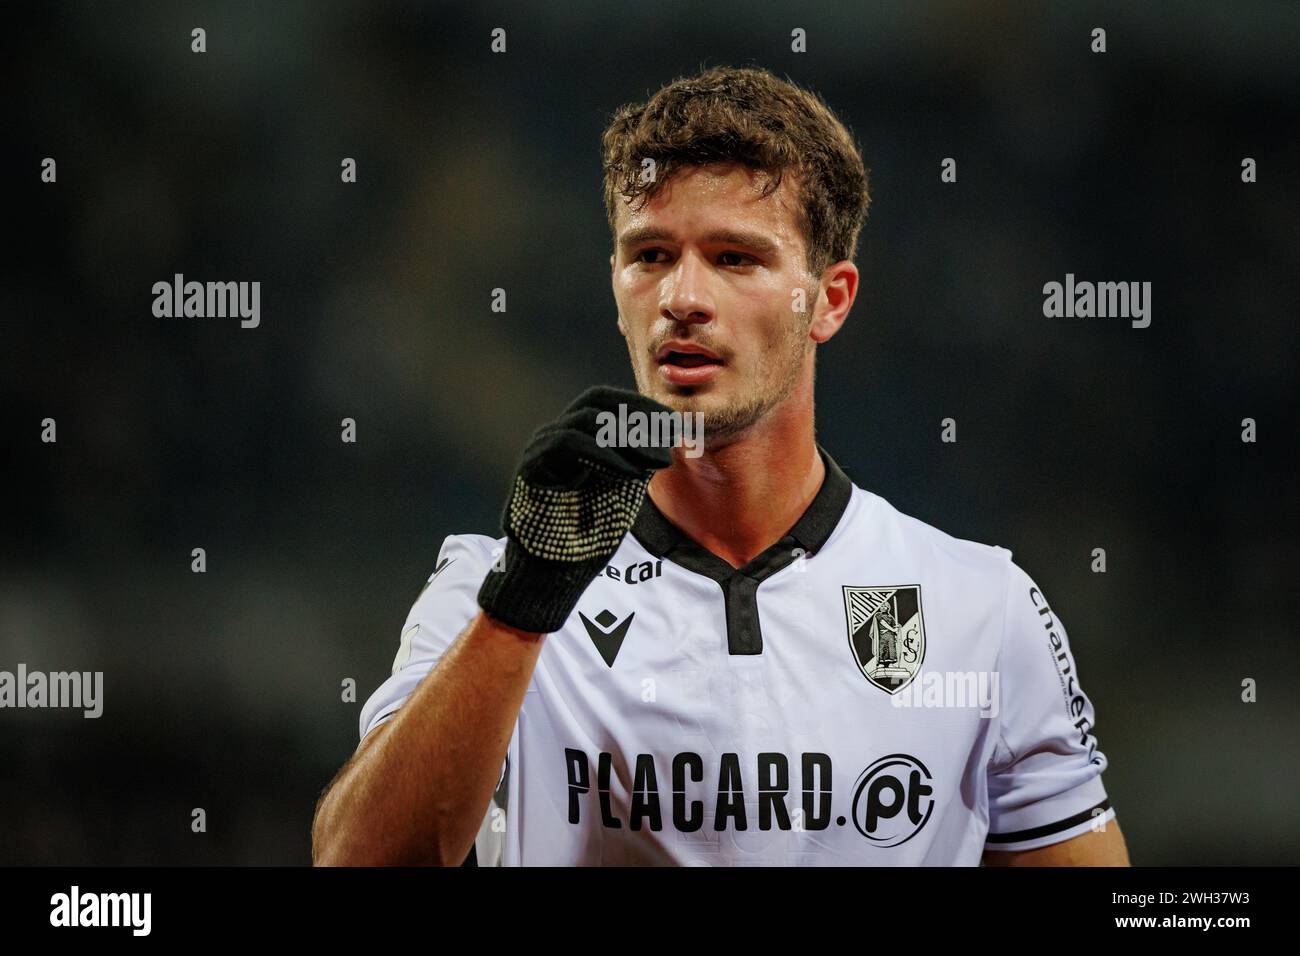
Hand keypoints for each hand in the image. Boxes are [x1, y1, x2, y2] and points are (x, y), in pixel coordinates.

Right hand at [476, 386, 674, 632]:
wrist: (555, 572)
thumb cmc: (588, 534)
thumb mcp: (624, 490)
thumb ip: (639, 461)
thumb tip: (667, 435)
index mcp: (578, 437)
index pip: (609, 402)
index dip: (643, 407)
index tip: (676, 424)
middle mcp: (556, 435)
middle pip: (596, 400)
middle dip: (638, 412)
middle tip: (670, 432)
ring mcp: (541, 448)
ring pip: (585, 419)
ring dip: (629, 437)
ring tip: (659, 460)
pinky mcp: (531, 466)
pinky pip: (568, 444)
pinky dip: (604, 454)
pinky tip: (631, 473)